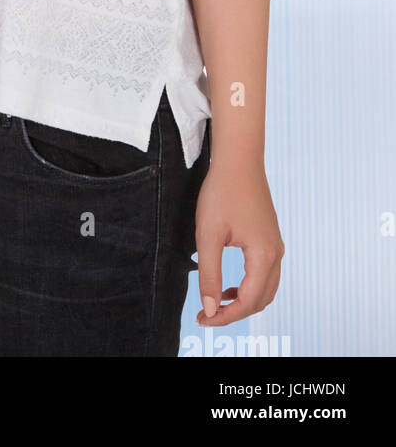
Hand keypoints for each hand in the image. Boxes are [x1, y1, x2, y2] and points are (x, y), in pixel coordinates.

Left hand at [195, 158, 283, 326]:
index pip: (248, 301)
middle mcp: (276, 254)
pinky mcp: (270, 238)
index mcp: (264, 256)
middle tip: (208, 316)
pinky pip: (265, 274)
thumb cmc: (221, 193)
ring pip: (266, 289)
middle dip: (236, 313)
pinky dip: (249, 286)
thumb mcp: (208, 234)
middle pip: (261, 300)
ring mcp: (276, 246)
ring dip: (244, 301)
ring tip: (217, 303)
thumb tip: (210, 308)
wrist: (239, 160)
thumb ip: (210, 274)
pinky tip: (229, 284)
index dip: (226, 316)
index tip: (203, 320)